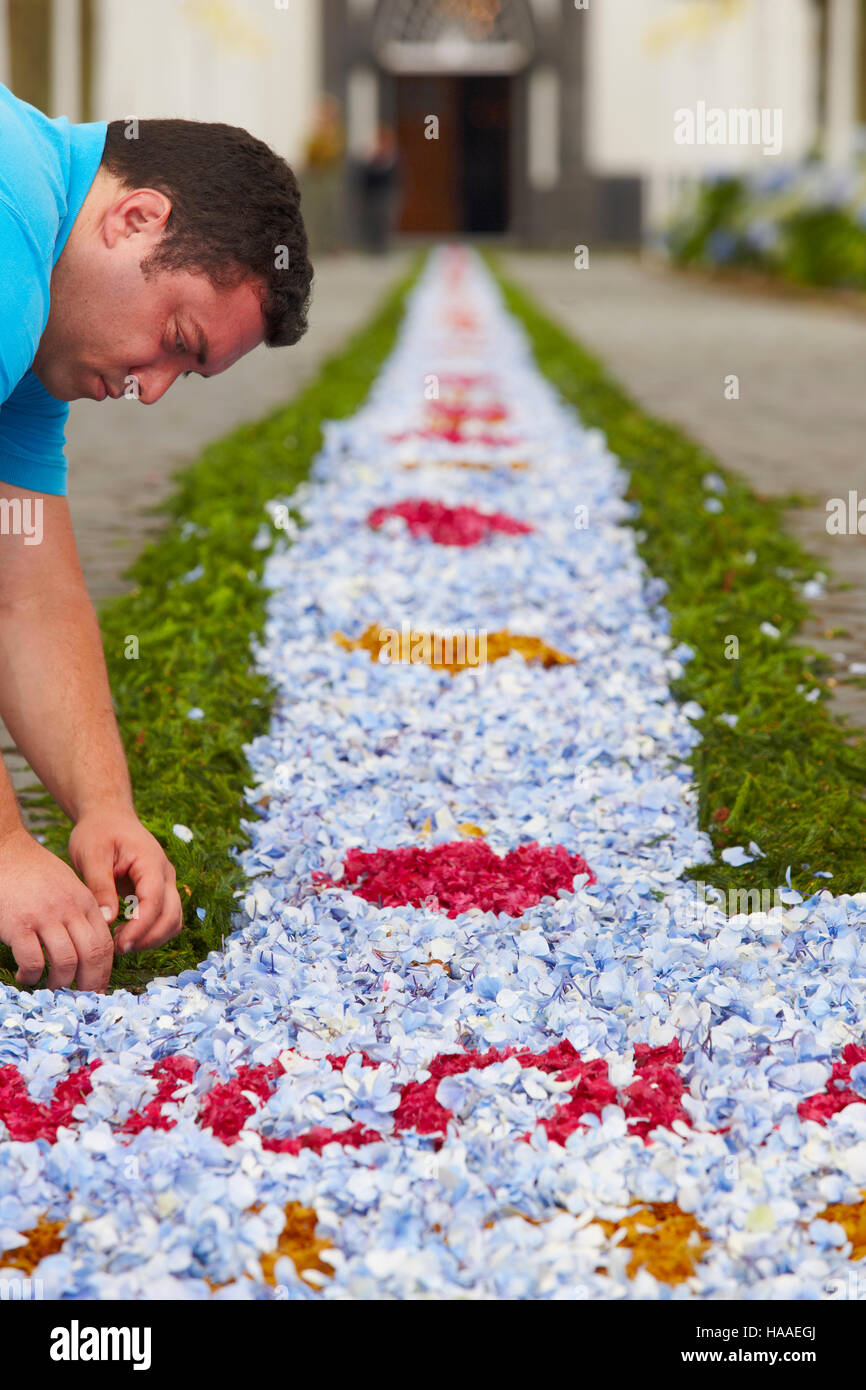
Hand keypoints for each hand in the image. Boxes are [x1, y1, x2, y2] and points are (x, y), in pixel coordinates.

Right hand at [0, 828, 114, 989]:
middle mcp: (70, 910)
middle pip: (92, 956)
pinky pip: (33, 961)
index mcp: (86, 903)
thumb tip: (92, 949)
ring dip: (59, 983)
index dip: (104, 971)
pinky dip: (31, 975)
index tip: (98, 988)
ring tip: (51, 989)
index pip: (105, 944)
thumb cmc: (37, 872)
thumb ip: (82, 913)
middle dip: (89, 984)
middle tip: (79, 999)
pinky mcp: (19, 925)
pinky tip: (25, 976)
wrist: (7, 852)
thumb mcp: (70, 887)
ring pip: (65, 962)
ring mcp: (45, 917)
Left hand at [69, 805, 182, 955]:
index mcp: (151, 862)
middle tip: (116, 949)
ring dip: (150, 938)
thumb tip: (108, 921)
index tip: (117, 944)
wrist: (109, 817)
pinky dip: (149, 932)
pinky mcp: (159, 892)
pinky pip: (164, 919)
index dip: (140, 927)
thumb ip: (100, 886)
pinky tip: (123, 934)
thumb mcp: (92, 854)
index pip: (155, 902)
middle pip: (172, 916)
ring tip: (118, 943)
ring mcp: (165, 884)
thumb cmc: (98, 832)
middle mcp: (166, 875)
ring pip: (173, 922)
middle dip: (147, 938)